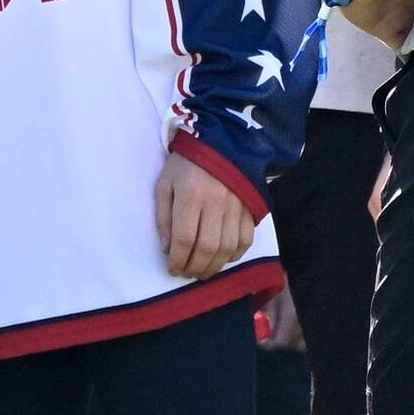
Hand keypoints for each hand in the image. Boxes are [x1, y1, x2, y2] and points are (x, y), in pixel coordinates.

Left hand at [155, 153, 254, 280]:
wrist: (222, 141)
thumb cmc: (186, 163)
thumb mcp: (165, 183)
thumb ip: (163, 217)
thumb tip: (167, 249)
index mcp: (191, 194)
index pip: (185, 237)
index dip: (177, 259)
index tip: (172, 269)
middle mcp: (216, 202)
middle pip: (208, 247)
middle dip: (195, 267)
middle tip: (186, 273)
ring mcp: (237, 206)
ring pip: (227, 248)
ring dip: (214, 266)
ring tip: (202, 271)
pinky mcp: (250, 208)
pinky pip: (246, 240)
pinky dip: (235, 255)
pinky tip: (223, 259)